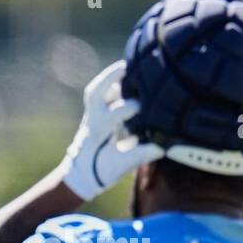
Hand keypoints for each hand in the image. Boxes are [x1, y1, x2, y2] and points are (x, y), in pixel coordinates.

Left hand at [58, 61, 161, 201]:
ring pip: (95, 91)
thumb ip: (141, 155)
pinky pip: (98, 95)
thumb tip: (162, 147)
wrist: (80, 176)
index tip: (148, 107)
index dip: (131, 107)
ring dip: (109, 78)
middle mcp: (92, 120)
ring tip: (126, 66)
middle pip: (96, 93)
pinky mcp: (93, 115)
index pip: (114, 114)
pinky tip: (125, 79)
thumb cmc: (101, 171)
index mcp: (99, 131)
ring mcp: (91, 116)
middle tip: (126, 66)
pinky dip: (110, 85)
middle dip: (109, 78)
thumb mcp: (122, 165)